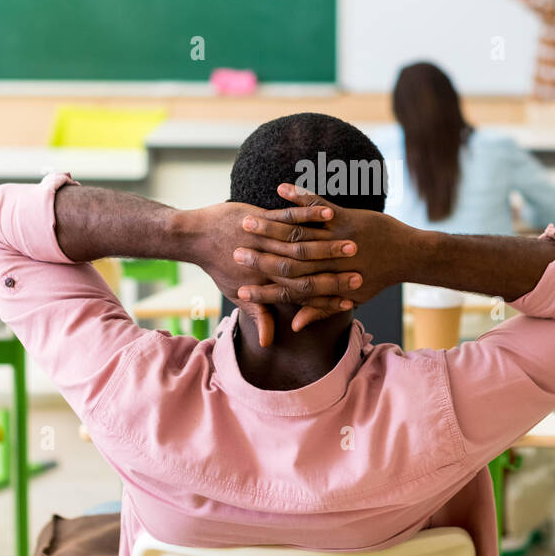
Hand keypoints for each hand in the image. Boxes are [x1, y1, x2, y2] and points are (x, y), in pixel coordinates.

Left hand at [181, 198, 362, 345]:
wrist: (194, 236)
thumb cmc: (218, 266)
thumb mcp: (236, 292)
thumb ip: (257, 315)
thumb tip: (269, 342)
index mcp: (264, 279)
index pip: (302, 292)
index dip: (328, 297)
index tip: (352, 300)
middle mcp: (267, 258)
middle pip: (307, 266)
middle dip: (335, 270)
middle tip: (360, 273)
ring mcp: (264, 235)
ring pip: (301, 240)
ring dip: (328, 242)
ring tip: (353, 243)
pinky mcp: (262, 215)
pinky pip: (289, 214)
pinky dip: (310, 213)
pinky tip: (328, 213)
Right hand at [233, 183, 414, 331]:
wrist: (408, 254)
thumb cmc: (378, 277)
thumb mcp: (351, 299)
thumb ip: (320, 310)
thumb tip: (294, 327)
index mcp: (329, 283)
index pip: (288, 291)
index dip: (262, 292)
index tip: (238, 290)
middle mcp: (329, 263)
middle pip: (285, 262)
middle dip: (258, 257)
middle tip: (234, 252)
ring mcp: (336, 238)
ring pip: (297, 233)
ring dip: (270, 226)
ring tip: (247, 221)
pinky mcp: (345, 218)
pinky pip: (317, 206)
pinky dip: (298, 196)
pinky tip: (280, 189)